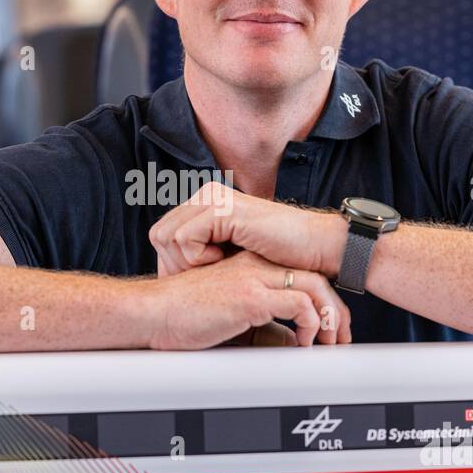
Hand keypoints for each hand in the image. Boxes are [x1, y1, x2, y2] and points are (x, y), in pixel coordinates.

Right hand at [147, 250, 352, 349]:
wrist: (153, 314)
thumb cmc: (183, 317)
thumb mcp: (231, 318)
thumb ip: (261, 324)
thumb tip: (290, 343)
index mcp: (251, 266)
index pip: (301, 274)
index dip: (323, 301)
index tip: (331, 327)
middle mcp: (256, 267)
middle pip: (315, 278)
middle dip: (336, 310)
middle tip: (341, 337)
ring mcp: (254, 279)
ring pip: (313, 286)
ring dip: (330, 317)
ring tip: (330, 342)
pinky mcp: (250, 297)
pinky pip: (298, 304)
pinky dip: (311, 323)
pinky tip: (304, 342)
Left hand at [149, 181, 345, 278]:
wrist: (314, 249)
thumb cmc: (276, 258)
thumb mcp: (228, 254)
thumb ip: (199, 252)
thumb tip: (164, 270)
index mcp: (205, 202)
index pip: (161, 233)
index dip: (172, 263)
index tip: (200, 277)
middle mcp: (206, 194)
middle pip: (158, 235)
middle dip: (176, 264)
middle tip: (208, 274)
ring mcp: (214, 198)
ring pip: (167, 237)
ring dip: (189, 262)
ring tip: (219, 265)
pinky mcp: (223, 208)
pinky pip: (185, 239)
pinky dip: (199, 258)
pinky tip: (226, 259)